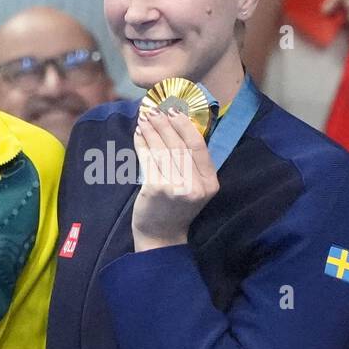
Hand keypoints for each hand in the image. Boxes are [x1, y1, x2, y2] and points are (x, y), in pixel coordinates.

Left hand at [131, 107, 218, 250]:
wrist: (161, 237)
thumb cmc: (176, 208)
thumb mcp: (194, 187)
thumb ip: (191, 163)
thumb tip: (175, 124)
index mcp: (210, 183)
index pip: (199, 147)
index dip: (185, 126)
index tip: (174, 111)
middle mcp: (196, 186)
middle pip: (179, 146)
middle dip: (165, 125)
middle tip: (154, 111)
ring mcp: (176, 187)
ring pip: (162, 150)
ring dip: (152, 131)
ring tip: (144, 119)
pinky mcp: (156, 188)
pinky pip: (148, 159)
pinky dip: (142, 144)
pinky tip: (138, 135)